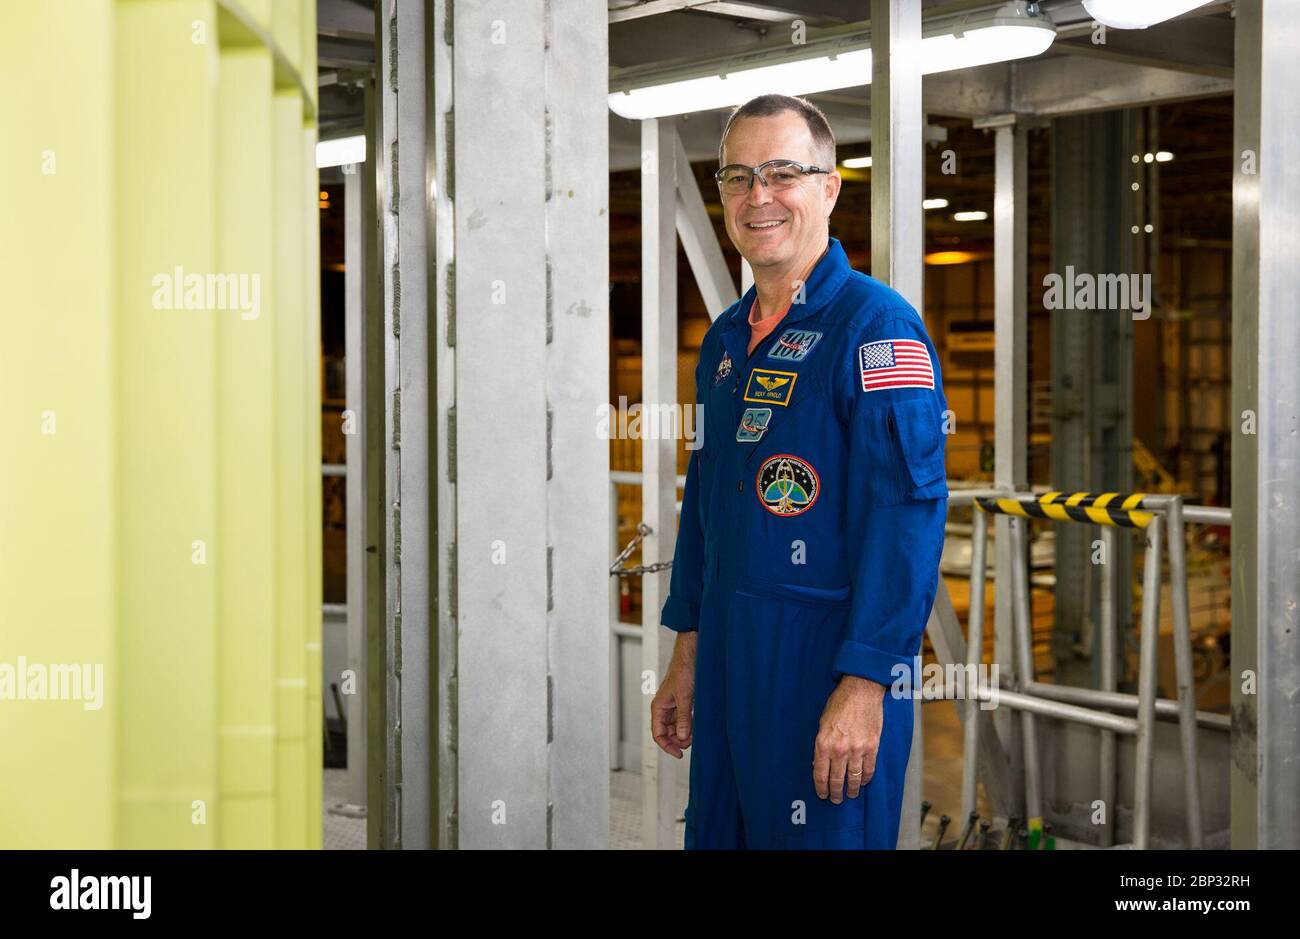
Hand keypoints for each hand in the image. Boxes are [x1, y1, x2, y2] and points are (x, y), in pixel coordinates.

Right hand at [651, 632, 696, 758]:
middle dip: (678, 740)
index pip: (658, 734)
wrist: (691, 656)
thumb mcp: (684, 697)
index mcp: (658, 707)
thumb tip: (682, 738)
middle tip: (692, 741)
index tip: (679, 754)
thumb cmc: (683, 672)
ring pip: (676, 728)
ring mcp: (673, 707)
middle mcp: (664, 709)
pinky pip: (684, 720)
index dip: (667, 746)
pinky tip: (697, 727)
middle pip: (667, 733)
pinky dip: (689, 726)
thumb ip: (684, 718)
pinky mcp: (683, 703)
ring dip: (685, 734)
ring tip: (696, 734)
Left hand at [812, 675, 884, 802]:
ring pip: (854, 778)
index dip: (821, 787)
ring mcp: (857, 749)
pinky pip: (869, 769)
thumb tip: (819, 762)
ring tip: (850, 795)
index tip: (822, 795)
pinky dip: (866, 778)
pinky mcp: (872, 747)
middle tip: (836, 800)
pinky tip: (863, 782)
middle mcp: (839, 750)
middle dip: (836, 793)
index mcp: (823, 743)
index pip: (820, 773)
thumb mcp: (822, 723)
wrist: (861, 691)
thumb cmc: (839, 704)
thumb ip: (821, 744)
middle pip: (837, 780)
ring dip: (852, 789)